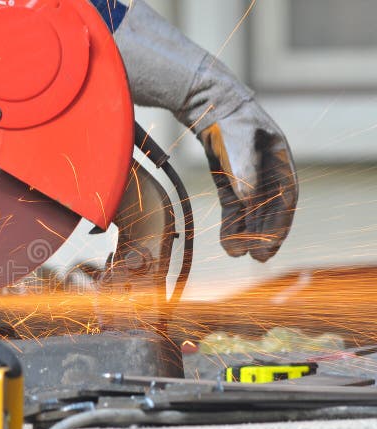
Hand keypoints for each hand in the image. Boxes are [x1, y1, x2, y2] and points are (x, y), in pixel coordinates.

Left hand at [198, 103, 297, 261]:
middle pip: (269, 211)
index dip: (280, 223)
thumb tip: (248, 200)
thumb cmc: (230, 119)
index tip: (272, 242)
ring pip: (250, 213)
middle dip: (264, 235)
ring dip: (247, 234)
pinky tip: (228, 241)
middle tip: (258, 257)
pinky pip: (234, 209)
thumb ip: (245, 169)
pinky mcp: (230, 183)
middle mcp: (268, 174)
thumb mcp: (240, 141)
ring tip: (238, 253)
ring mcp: (249, 179)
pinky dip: (232, 225)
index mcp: (280, 162)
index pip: (285, 200)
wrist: (208, 106)